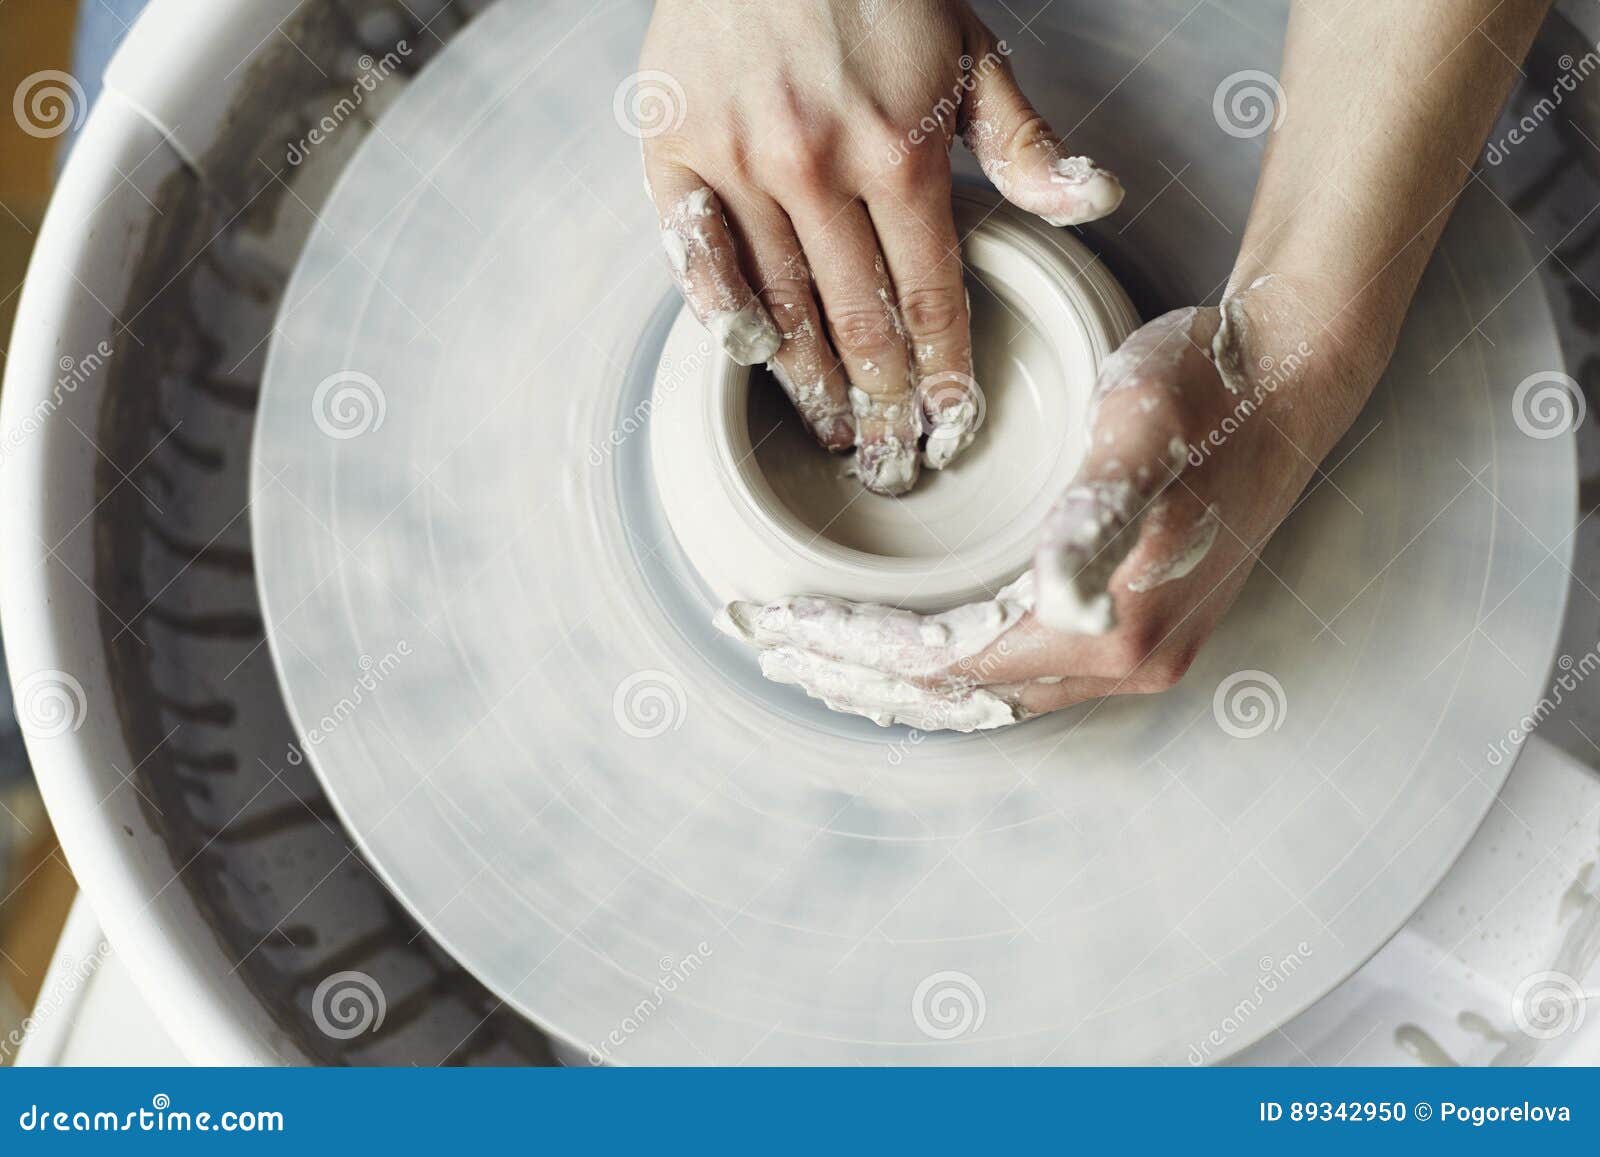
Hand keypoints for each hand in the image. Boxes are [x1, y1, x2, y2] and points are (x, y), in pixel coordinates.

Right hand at [639, 0, 1123, 493]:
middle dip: (882, 404)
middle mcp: (816, 169)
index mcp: (899, 152)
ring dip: (810, 382)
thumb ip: (1024, 142)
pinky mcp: (675, 152)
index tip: (952, 429)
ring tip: (834, 433)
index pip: (928, 298)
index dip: (943, 375)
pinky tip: (750, 356)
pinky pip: (697, 257)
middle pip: (856, 322)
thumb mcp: (971, 52)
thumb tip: (1095, 202)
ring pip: (780, 304)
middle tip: (894, 464)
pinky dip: (722, 312)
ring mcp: (739, 164)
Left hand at [717, 279, 1367, 729]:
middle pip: (961, 694)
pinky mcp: (1138, 630)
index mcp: (1112, 628)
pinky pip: (1019, 675)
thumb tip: (1062, 602)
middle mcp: (1124, 663)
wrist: (1287, 377)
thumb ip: (1097, 520)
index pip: (949, 660)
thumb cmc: (1203, 389)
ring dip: (901, 683)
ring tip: (824, 665)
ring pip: (988, 694)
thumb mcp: (1138, 434)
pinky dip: (953, 671)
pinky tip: (916, 656)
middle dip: (859, 675)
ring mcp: (1137, 654)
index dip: (857, 646)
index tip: (781, 621)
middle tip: (774, 650)